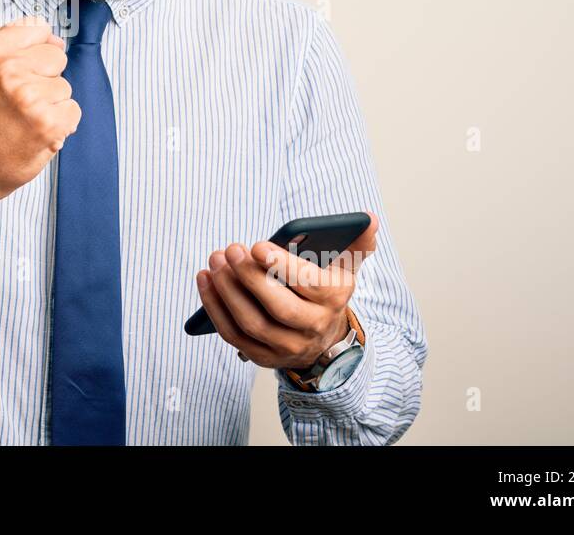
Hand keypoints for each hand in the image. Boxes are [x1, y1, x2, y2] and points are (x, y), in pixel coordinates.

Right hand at [0, 15, 80, 206]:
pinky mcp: (47, 123)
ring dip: (50, 105)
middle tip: (17, 102)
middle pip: (57, 57)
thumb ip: (12, 42)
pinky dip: (60, 125)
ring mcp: (29, 97)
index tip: (15, 74)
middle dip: (44, 79)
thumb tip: (45, 28)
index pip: (39, 31)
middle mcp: (7, 70)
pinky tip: (35, 133)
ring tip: (22, 121)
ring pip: (65, 87)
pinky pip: (72, 110)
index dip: (32, 55)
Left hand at [194, 212, 378, 368]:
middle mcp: (312, 327)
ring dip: (228, 292)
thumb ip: (357, 242)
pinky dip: (215, 308)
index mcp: (333, 299)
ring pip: (252, 324)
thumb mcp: (346, 267)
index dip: (282, 266)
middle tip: (229, 250)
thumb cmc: (326, 289)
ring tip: (214, 263)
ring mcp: (287, 346)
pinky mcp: (262, 356)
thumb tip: (368, 218)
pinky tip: (205, 280)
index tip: (258, 246)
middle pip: (279, 308)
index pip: (309, 284)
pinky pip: (233, 335)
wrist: (323, 338)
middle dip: (251, 278)